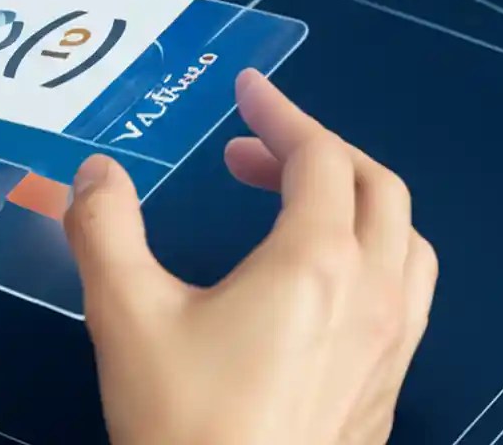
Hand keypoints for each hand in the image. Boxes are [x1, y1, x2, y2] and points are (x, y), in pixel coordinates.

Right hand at [65, 70, 436, 444]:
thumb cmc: (181, 418)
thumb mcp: (124, 314)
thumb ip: (104, 228)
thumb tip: (95, 173)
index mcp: (314, 263)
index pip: (318, 157)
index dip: (282, 114)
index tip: (247, 91)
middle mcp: (372, 294)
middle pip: (376, 188)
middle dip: (315, 152)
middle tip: (246, 155)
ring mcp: (391, 345)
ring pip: (407, 242)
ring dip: (356, 202)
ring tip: (293, 209)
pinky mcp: (388, 389)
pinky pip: (407, 293)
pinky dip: (372, 255)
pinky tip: (319, 288)